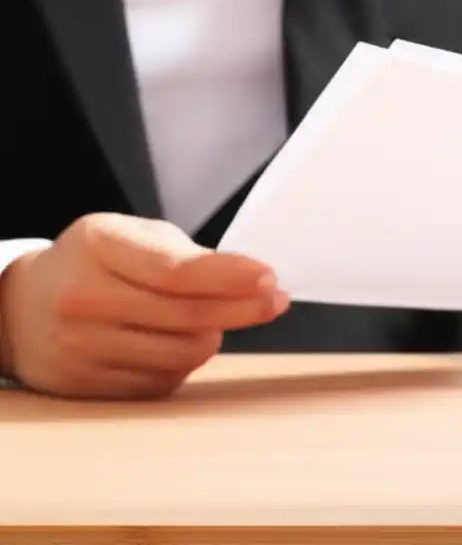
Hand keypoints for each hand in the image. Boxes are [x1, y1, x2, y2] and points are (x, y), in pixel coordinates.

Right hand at [0, 213, 287, 398]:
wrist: (20, 307)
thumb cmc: (94, 264)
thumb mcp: (131, 237)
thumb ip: (187, 255)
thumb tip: (252, 282)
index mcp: (97, 245)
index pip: (177, 271)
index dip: (231, 279)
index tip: (270, 279)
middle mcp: (82, 298)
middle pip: (187, 317)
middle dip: (243, 310)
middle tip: (274, 302)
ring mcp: (80, 347)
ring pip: (182, 354)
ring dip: (211, 337)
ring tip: (209, 319)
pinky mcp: (87, 386)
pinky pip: (164, 381)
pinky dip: (182, 362)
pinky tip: (173, 342)